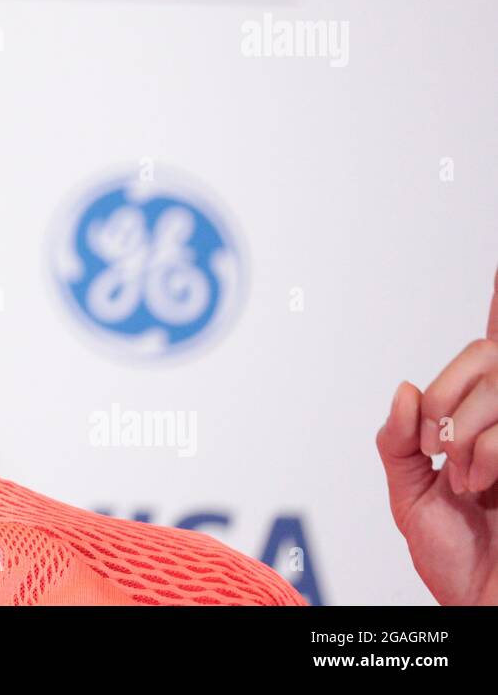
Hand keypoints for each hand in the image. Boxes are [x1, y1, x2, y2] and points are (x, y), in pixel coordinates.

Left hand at [376, 266, 497, 604]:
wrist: (480, 609)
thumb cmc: (455, 561)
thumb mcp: (409, 497)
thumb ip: (398, 442)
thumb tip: (405, 389)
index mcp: (482, 425)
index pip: (485, 358)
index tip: (497, 277)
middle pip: (485, 357)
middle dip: (450, 398)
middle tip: (439, 448)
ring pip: (496, 394)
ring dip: (466, 438)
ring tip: (465, 483)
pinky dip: (484, 458)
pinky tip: (483, 490)